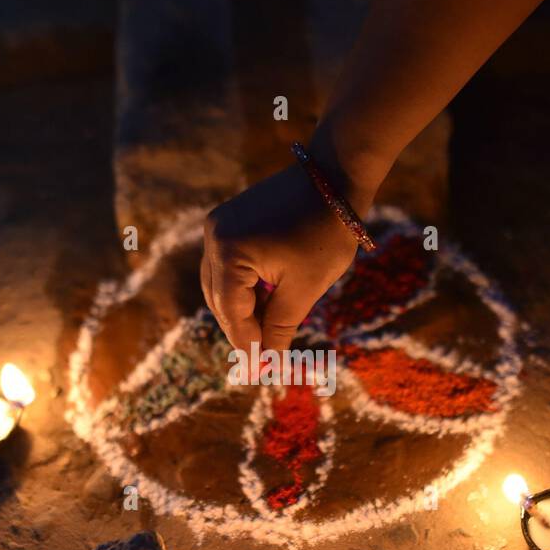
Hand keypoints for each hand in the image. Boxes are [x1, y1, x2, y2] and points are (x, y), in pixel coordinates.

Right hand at [201, 158, 374, 358]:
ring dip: (241, 312)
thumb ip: (280, 327)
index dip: (248, 345)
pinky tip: (264, 305)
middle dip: (241, 331)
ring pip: (221, 285)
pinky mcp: (228, 220)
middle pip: (221, 301)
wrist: (334, 176)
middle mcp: (214, 238)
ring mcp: (218, 226)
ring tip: (264, 337)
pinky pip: (227, 266)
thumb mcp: (305, 288)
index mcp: (229, 253)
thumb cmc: (325, 232)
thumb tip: (268, 364)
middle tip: (262, 363)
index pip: (233, 313)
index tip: (260, 374)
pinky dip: (243, 288)